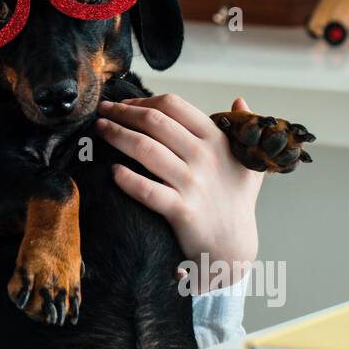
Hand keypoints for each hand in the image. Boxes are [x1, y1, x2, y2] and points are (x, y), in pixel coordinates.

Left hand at [95, 93, 262, 293]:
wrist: (234, 248)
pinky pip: (148, 190)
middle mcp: (205, 158)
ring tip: (99, 130)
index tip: (124, 103)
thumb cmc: (236, 202)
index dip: (143, 100)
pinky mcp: (183, 212)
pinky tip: (112, 171)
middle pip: (155, 123)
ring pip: (146, 150)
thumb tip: (239, 100)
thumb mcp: (248, 162)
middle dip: (123, 113)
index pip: (174, 106)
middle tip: (102, 111)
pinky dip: (127, 179)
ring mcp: (194, 184)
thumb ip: (243, 129)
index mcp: (216, 140)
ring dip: (117, 136)